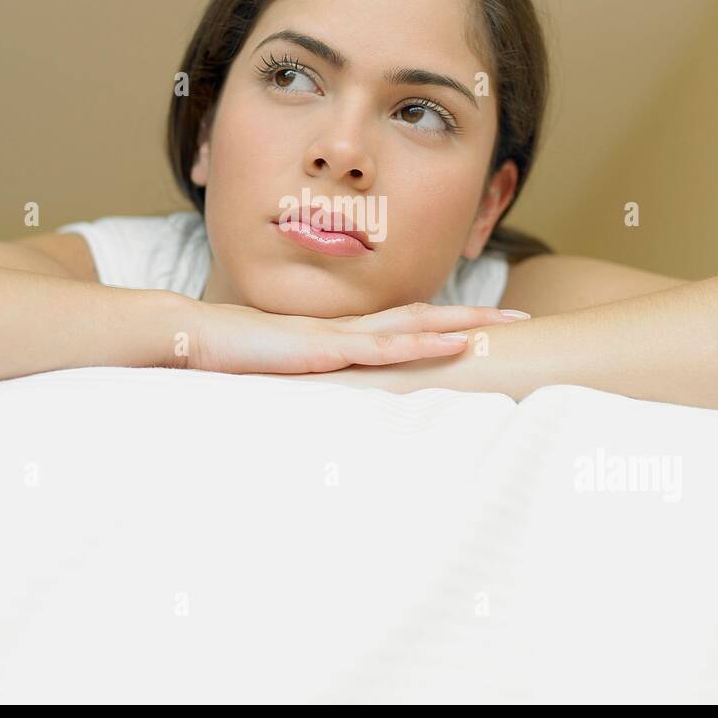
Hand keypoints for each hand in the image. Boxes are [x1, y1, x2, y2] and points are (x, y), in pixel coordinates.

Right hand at [181, 300, 526, 374]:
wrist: (196, 339)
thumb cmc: (234, 359)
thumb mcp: (283, 374)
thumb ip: (311, 380)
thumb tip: (331, 399)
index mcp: (343, 336)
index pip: (405, 325)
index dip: (446, 323)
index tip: (486, 328)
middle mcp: (350, 329)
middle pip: (423, 318)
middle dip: (473, 318)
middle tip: (521, 320)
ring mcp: (340, 336)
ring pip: (413, 326)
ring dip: (461, 324)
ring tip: (503, 325)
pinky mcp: (327, 349)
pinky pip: (383, 346)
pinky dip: (422, 344)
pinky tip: (453, 342)